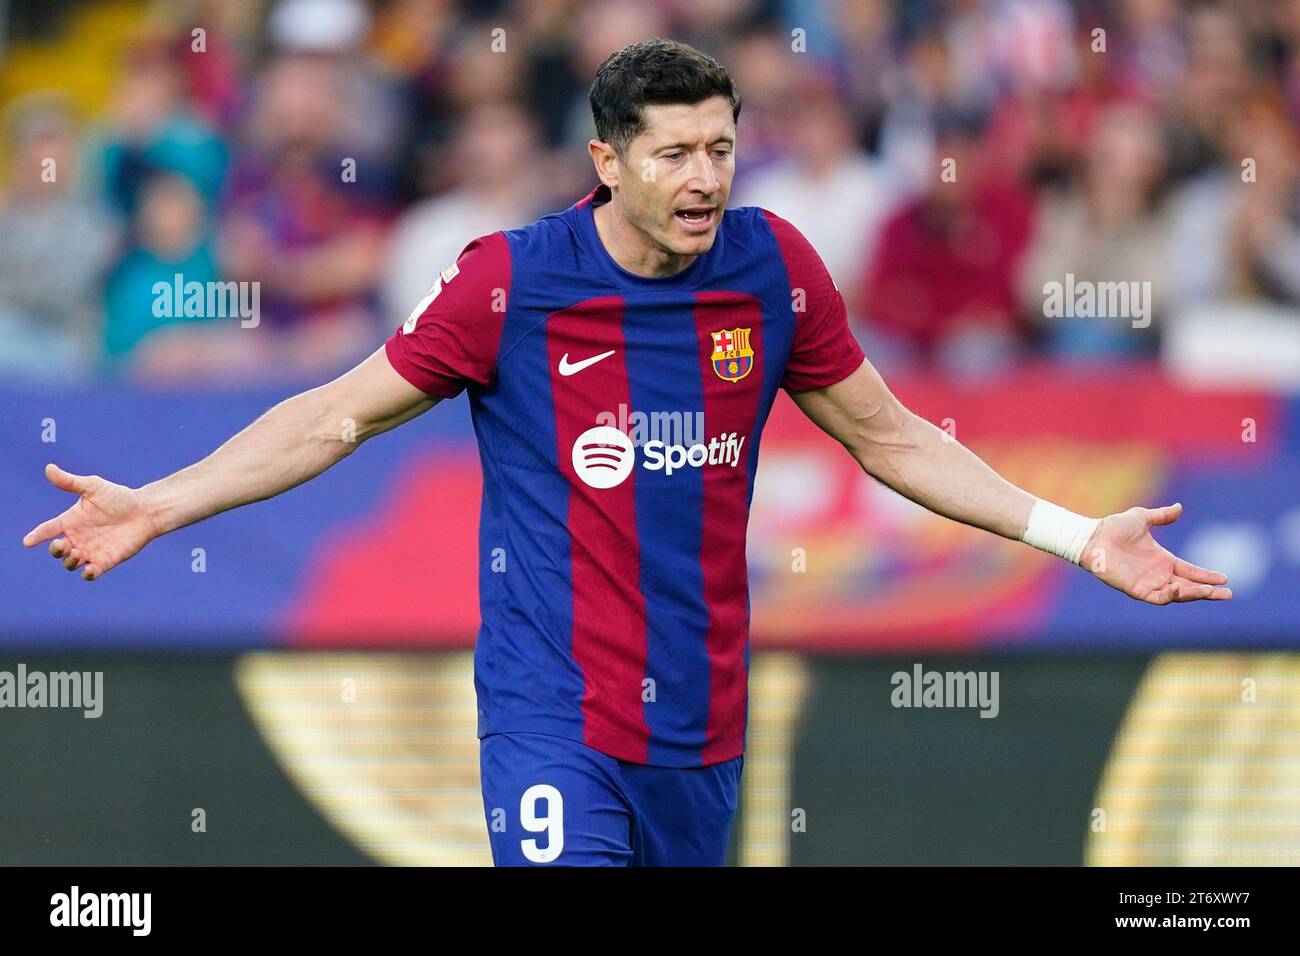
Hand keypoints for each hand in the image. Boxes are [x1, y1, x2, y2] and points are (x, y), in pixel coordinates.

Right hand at [21, 463, 159, 580]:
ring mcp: (91, 550)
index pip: (48, 529)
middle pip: (58, 551)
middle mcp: (78, 538)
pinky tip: (90, 569)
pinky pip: (92, 573)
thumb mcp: (94, 487)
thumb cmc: (119, 497)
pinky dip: (88, 574)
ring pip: (71, 563)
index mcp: (71, 521)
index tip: (28, 541)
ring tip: (78, 552)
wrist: (145, 511)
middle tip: (62, 545)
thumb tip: (48, 468)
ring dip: (70, 561)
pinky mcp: (106, 560)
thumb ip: (71, 482)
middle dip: (56, 550)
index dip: (37, 536)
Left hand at [1079, 502, 1231, 603]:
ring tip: (1209, 591)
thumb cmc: (1114, 527)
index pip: (1191, 571)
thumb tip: (1179, 507)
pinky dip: (1170, 595)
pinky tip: (1179, 588)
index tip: (1225, 578)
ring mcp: (1148, 583)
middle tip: (1228, 594)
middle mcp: (1158, 574)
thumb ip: (1161, 516)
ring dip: (1193, 594)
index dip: (1207, 576)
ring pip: (1177, 595)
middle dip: (1209, 591)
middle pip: (1189, 587)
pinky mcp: (1136, 589)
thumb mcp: (1142, 518)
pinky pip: (1157, 598)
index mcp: (1163, 560)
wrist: (1093, 536)